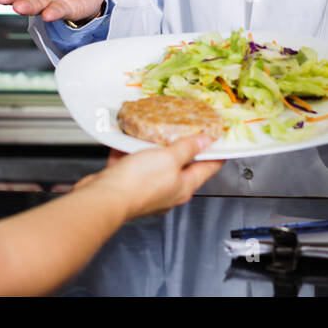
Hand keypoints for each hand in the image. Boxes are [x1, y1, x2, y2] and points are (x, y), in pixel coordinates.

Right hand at [75, 136, 222, 219]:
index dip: (217, 154)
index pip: (209, 168)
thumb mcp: (169, 158)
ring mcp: (147, 190)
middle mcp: (167, 191)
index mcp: (184, 187)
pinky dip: (130, 152)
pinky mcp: (127, 185)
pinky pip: (131, 164)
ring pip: (154, 164)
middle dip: (184, 148)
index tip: (222, 144)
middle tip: (187, 130)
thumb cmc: (138, 184)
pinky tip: (127, 140)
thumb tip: (204, 142)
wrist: (104, 198)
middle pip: (181, 166)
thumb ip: (187, 148)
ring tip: (154, 132)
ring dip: (153, 149)